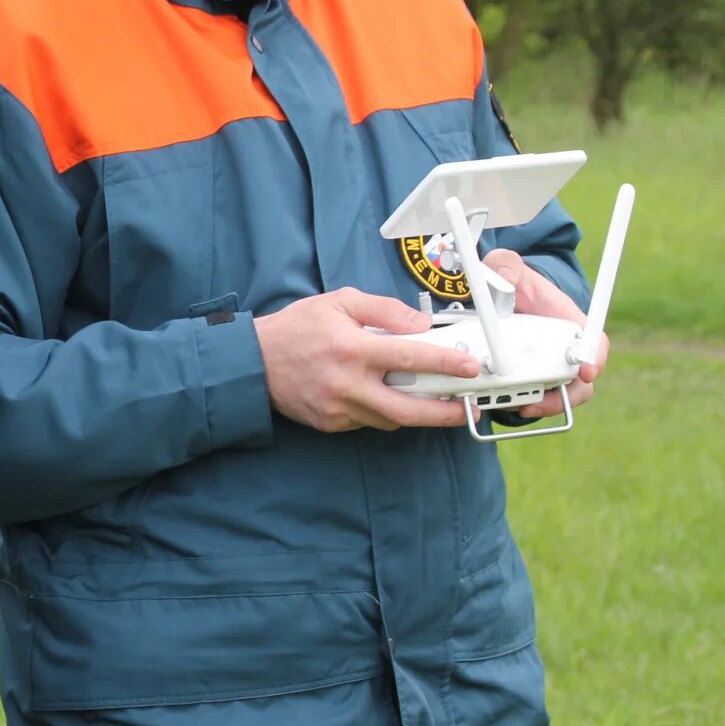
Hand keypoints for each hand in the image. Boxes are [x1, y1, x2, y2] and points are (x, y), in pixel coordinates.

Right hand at [253, 288, 485, 432]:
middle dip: (444, 411)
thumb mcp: (339, 302)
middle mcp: (348, 383)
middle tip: (467, 407)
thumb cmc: (297, 327)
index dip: (446, 363)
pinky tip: (388, 398)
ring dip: (417, 413)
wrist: (254, 361)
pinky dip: (384, 412)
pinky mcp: (331, 424)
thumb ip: (383, 310)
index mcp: (353, 348)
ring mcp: (339, 408)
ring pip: (390, 420)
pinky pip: (368, 421)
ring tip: (437, 403)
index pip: (410, 357)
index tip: (470, 367)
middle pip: (408, 408)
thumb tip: (420, 323)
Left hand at [484, 249, 609, 419]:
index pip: (596, 344)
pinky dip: (522, 402)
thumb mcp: (508, 268)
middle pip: (580, 384)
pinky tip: (502, 401)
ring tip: (517, 405)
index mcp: (573, 324)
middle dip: (562, 396)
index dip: (595, 359)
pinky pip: (534, 398)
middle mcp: (567, 351)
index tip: (586, 371)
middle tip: (537, 400)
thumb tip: (503, 272)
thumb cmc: (515, 285)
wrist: (501, 299)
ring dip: (541, 404)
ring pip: (557, 396)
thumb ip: (507, 265)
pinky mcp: (532, 380)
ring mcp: (551, 369)